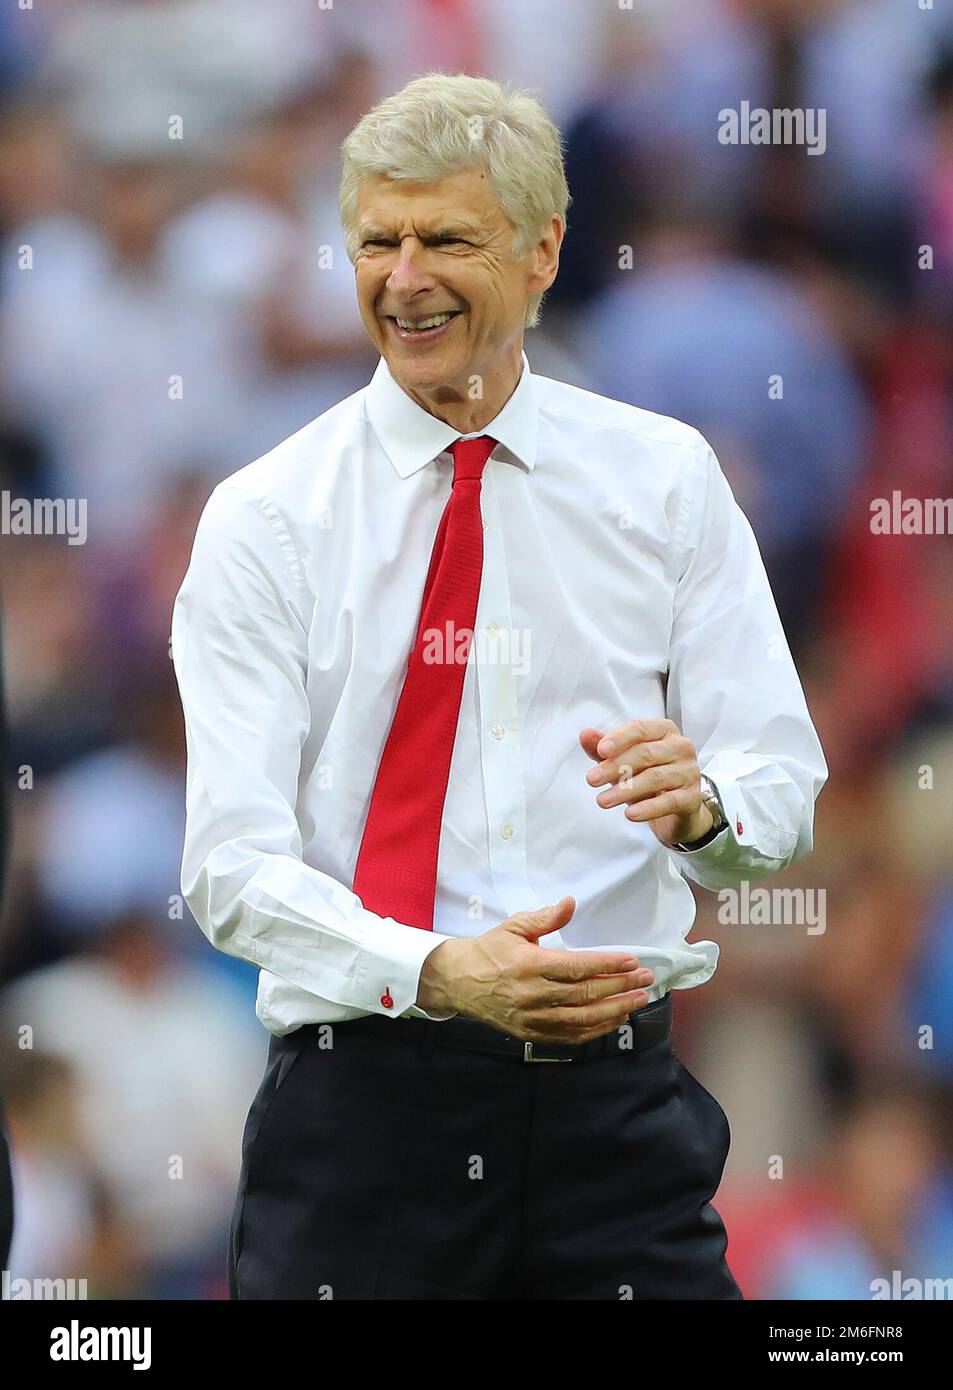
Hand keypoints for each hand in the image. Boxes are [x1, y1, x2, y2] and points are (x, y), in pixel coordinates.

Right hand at [416, 896, 654, 1042]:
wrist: (457, 982)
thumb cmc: (489, 950)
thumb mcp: (513, 927)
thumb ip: (544, 918)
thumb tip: (570, 903)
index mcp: (529, 965)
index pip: (577, 967)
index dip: (607, 965)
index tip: (632, 960)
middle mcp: (533, 995)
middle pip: (586, 995)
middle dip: (620, 987)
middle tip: (646, 978)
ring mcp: (533, 1019)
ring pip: (582, 1019)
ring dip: (615, 1011)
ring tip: (638, 1000)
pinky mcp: (532, 1034)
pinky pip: (571, 1036)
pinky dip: (596, 1030)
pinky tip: (614, 1019)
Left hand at [579, 718, 712, 847]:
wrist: (676, 807)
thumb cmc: (647, 775)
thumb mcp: (622, 761)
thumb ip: (603, 748)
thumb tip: (585, 734)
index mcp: (664, 730)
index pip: (640, 729)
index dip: (619, 739)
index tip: (600, 751)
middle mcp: (681, 747)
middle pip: (645, 753)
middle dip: (615, 767)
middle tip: (591, 780)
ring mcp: (689, 772)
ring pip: (655, 777)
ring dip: (626, 789)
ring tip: (603, 800)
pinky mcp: (692, 797)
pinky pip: (670, 801)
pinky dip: (648, 808)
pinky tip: (630, 815)